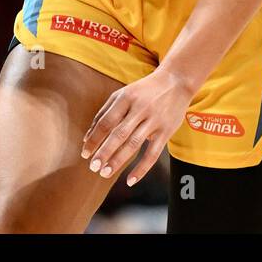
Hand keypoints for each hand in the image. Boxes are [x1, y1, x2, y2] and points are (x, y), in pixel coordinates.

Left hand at [81, 67, 194, 186]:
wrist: (176, 81)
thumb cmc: (144, 90)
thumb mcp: (123, 94)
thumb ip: (105, 113)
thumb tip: (88, 138)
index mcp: (125, 97)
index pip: (106, 122)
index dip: (94, 138)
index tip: (85, 153)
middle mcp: (139, 108)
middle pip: (118, 134)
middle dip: (104, 152)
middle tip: (93, 167)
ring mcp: (154, 120)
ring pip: (134, 144)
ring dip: (118, 161)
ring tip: (105, 173)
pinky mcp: (166, 131)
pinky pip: (152, 154)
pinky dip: (141, 169)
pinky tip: (130, 180)